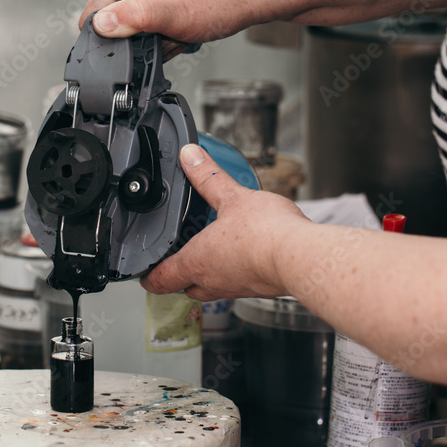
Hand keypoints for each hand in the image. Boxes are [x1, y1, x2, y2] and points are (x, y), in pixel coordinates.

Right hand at [78, 0, 260, 54]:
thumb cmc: (216, 1)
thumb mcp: (169, 15)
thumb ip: (131, 18)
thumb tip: (99, 25)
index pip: (93, 14)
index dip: (112, 37)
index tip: (139, 42)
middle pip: (114, 22)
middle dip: (138, 39)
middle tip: (166, 36)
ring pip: (134, 27)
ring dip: (154, 39)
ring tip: (177, 33)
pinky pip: (150, 23)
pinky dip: (164, 33)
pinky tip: (181, 31)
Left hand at [141, 144, 308, 300]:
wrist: (301, 257)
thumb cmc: (265, 234)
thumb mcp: (232, 196)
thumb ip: (208, 177)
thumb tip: (191, 158)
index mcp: (196, 262)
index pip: (160, 280)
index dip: (149, 277)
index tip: (145, 275)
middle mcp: (213, 281)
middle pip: (185, 287)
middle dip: (179, 276)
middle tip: (179, 260)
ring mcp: (236, 288)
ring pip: (213, 288)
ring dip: (209, 275)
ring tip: (214, 253)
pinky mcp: (259, 289)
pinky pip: (239, 285)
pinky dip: (236, 273)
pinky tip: (248, 255)